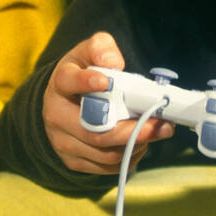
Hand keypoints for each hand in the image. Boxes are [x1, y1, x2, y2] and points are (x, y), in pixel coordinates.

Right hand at [42, 32, 173, 174]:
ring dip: (135, 144)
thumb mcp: (89, 52)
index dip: (86, 82)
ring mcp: (63, 142)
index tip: (108, 81)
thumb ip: (101, 48)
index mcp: (61, 83)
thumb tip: (113, 63)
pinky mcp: (74, 161)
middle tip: (159, 123)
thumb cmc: (83, 73)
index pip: (69, 82)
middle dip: (131, 130)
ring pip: (104, 153)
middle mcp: (56, 115)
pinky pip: (106, 166)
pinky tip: (140, 143)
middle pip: (94, 131)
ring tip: (155, 131)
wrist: (63, 102)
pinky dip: (129, 157)